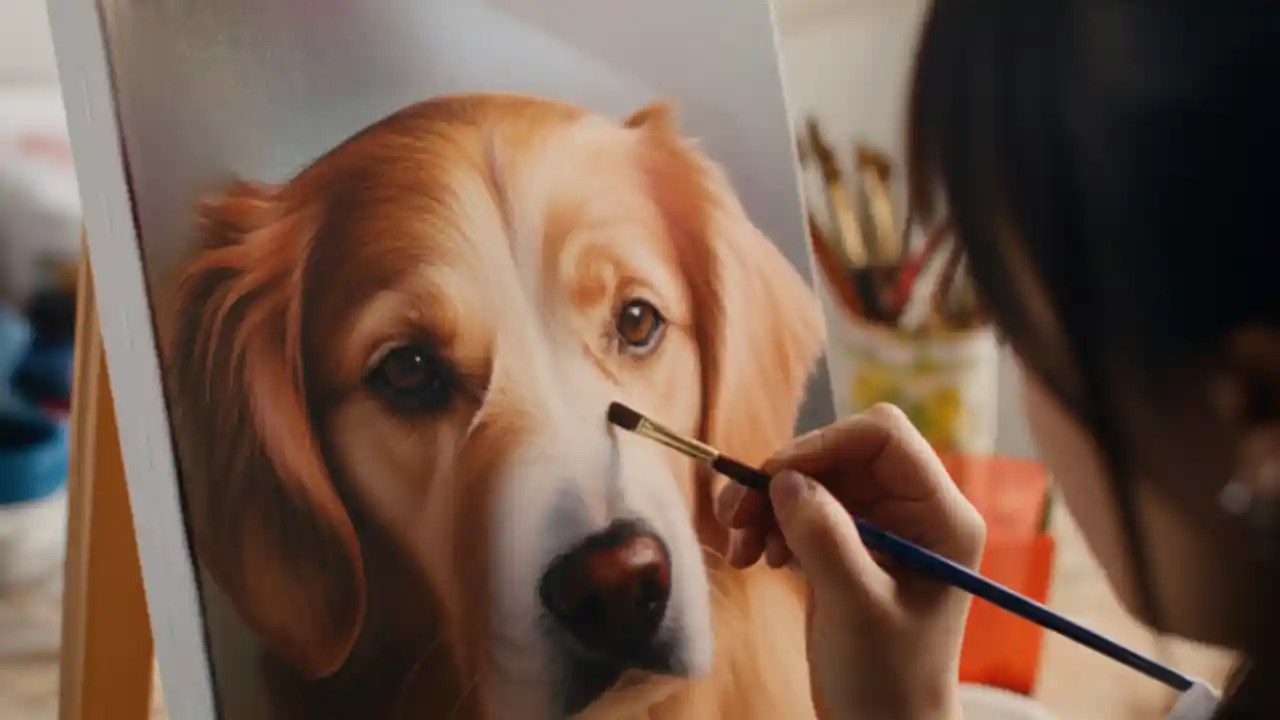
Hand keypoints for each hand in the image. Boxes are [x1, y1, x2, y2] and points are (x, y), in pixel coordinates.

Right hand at [715, 404, 984, 719]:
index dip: (823, 444)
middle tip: (733, 516)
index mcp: (942, 517)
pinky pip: (803, 508)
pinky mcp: (850, 544)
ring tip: (739, 549)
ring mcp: (882, 526)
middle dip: (784, 479)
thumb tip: (786, 479)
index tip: (771, 478)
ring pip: (814, 478)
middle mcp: (915, 510)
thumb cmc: (885, 680)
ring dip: (767, 505)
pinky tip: (755, 559)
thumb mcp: (855, 607)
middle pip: (840, 454)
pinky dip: (770, 525)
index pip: (884, 437)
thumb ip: (824, 537)